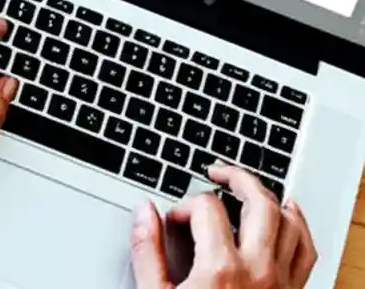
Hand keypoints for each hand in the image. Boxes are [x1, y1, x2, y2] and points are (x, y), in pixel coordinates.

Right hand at [131, 163, 317, 287]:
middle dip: (237, 178)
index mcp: (220, 269)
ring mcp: (280, 282)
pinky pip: (306, 250)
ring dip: (272, 198)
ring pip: (290, 221)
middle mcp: (257, 270)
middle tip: (218, 173)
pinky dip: (299, 227)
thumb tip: (143, 211)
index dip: (185, 204)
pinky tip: (288, 217)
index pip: (207, 208)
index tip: (173, 219)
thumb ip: (146, 251)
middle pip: (259, 202)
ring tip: (252, 188)